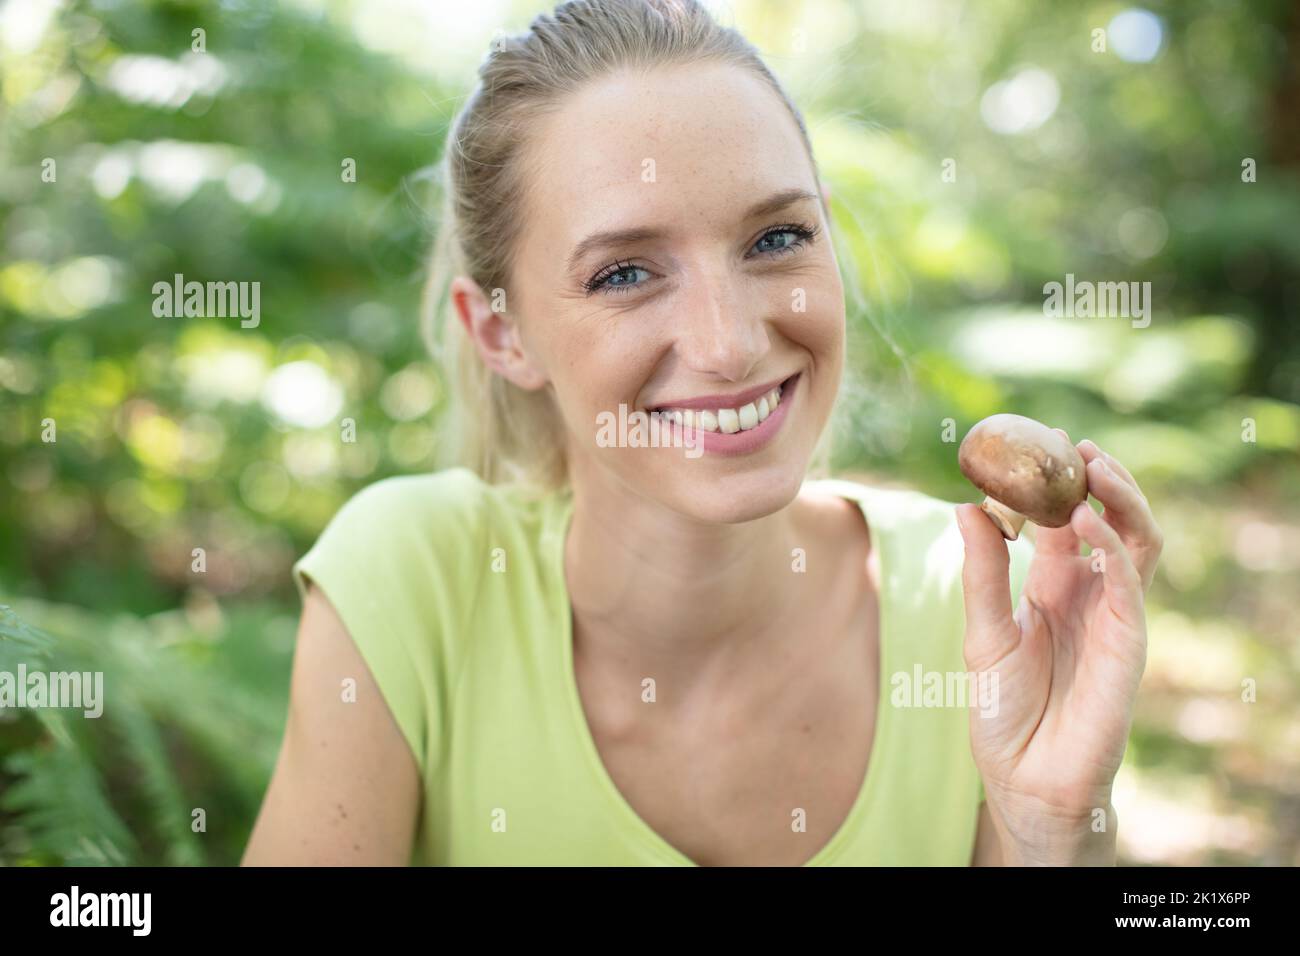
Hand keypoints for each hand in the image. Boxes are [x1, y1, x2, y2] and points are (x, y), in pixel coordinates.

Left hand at [956, 433, 1162, 864]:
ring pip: (1136, 540)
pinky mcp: (1127, 641)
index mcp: (1053, 585)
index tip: (1030, 442)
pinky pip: (1132, 584)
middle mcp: (1089, 592)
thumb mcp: (982, 631)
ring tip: (1091, 464)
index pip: (1062, 519)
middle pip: (1110, 518)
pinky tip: (1087, 520)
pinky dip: (1114, 546)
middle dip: (1097, 477)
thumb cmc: (1004, 709)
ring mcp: (1113, 614)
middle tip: (1073, 444)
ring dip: (1119, 498)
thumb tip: (966, 505)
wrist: (1025, 776)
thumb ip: (981, 572)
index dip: (1052, 480)